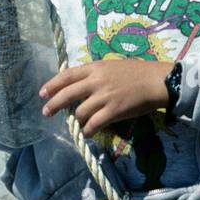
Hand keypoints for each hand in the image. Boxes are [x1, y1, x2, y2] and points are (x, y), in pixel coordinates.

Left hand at [39, 58, 173, 136]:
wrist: (157, 81)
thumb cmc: (137, 72)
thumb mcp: (112, 66)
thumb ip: (96, 74)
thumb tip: (81, 85)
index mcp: (95, 68)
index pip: (67, 75)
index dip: (52, 85)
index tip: (43, 93)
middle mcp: (96, 81)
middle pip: (67, 94)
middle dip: (53, 104)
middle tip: (46, 112)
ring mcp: (104, 97)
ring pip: (80, 112)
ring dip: (77, 120)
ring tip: (79, 124)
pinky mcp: (113, 111)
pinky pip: (93, 124)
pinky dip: (88, 130)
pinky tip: (87, 132)